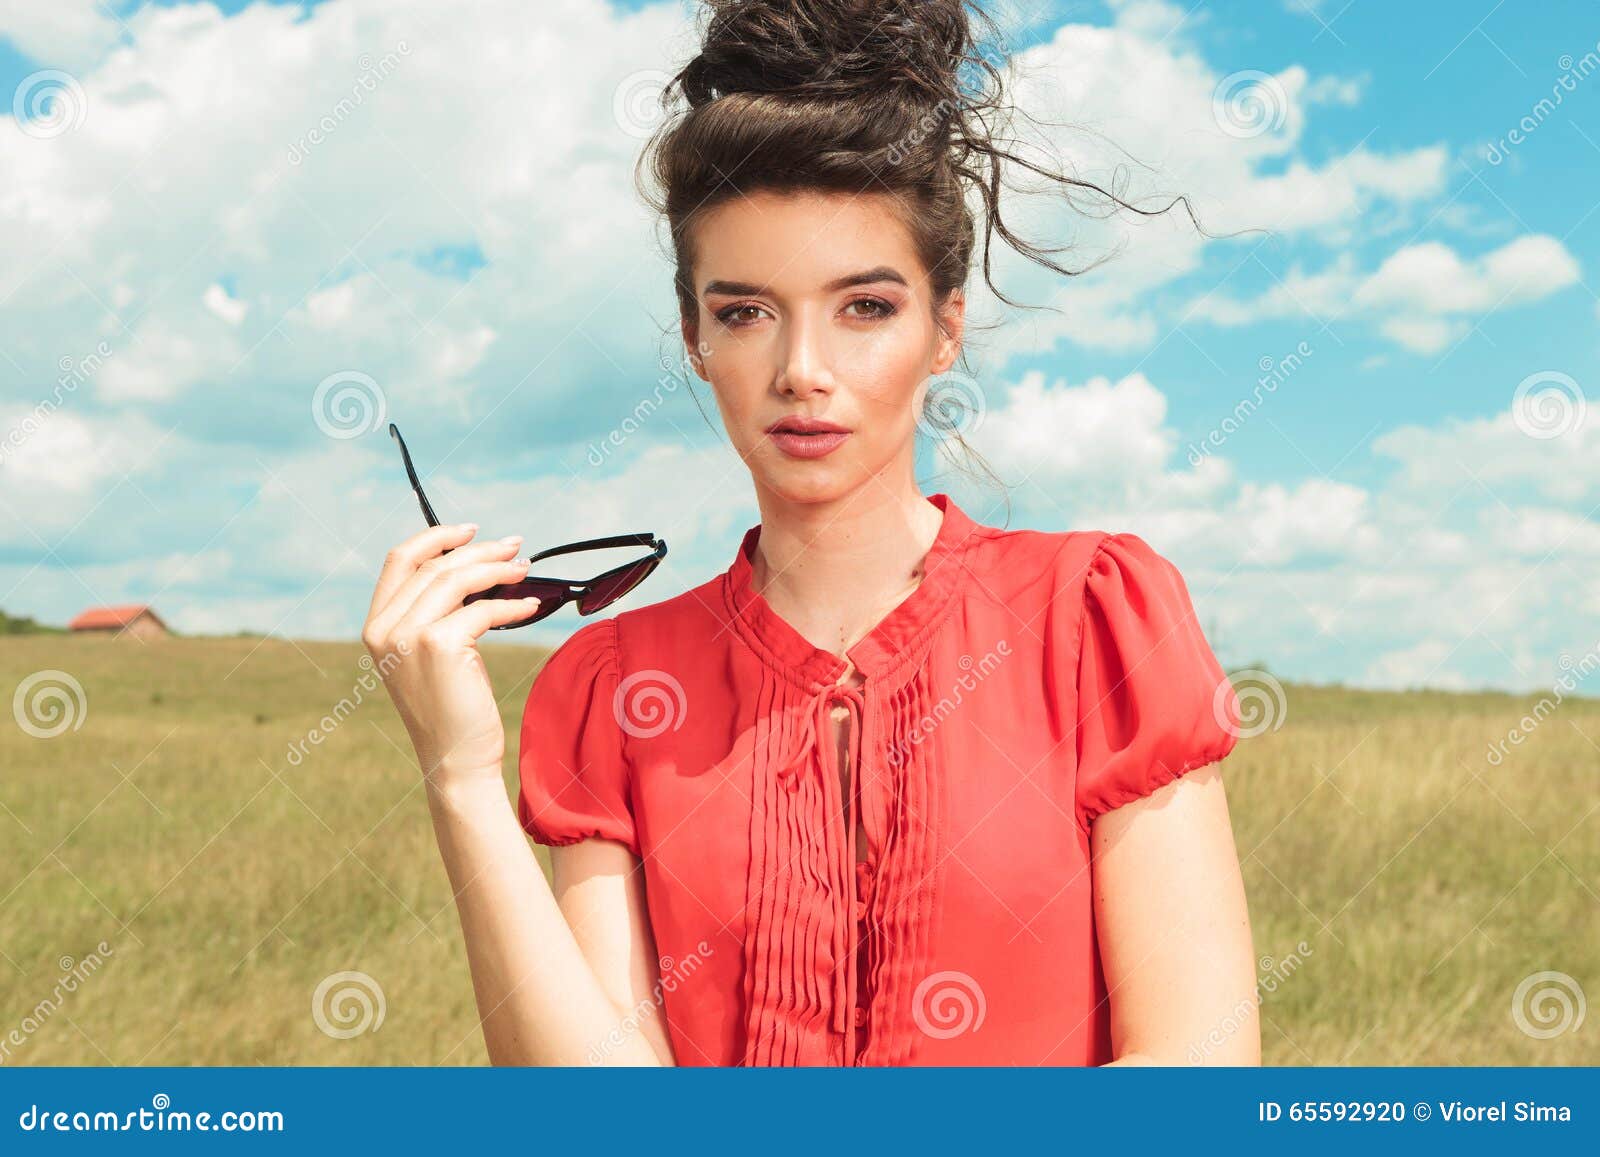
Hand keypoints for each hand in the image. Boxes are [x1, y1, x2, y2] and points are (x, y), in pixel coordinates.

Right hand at [362, 523, 540, 793]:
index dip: (436, 536)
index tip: (471, 530)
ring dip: (497, 568)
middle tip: (515, 547)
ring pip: (458, 579)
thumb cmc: (452, 707)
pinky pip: (483, 609)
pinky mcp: (439, 645)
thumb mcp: (432, 652)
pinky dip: (512, 604)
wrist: (455, 759)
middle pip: (435, 564)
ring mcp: (407, 636)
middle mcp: (384, 629)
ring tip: (525, 568)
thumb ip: (436, 611)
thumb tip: (476, 565)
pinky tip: (531, 606)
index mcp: (376, 626)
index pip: (399, 560)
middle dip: (480, 550)